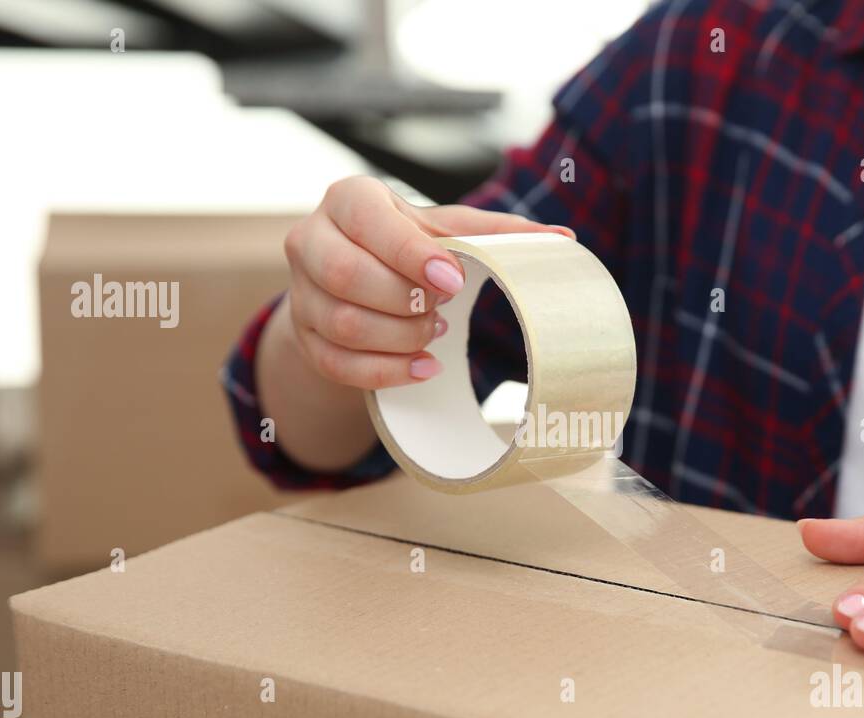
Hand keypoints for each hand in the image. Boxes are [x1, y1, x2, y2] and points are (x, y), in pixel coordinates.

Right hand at [282, 175, 572, 388]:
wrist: (357, 278)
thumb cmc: (409, 246)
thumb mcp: (447, 231)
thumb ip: (497, 234)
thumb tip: (563, 240)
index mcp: (349, 199)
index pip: (370, 225)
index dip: (411, 256)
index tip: (452, 281)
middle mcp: (311, 238)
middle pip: (347, 277)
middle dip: (403, 302)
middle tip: (441, 311)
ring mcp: (300, 290)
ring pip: (342, 324)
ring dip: (398, 338)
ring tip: (433, 335)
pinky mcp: (303, 335)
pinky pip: (335, 364)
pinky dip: (385, 372)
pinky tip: (422, 368)